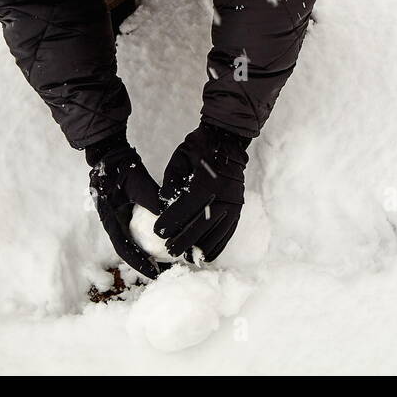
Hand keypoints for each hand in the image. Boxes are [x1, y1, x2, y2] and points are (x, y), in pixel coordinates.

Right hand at [87, 138, 167, 279]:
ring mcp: (118, 219)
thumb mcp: (138, 183)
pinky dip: (147, 240)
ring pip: (132, 242)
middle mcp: (113, 223)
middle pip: (129, 250)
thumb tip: (168, 216)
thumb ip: (151, 199)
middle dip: (144, 263)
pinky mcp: (125, 213)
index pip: (124, 249)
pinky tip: (162, 242)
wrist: (110, 155)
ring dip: (146, 253)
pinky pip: (136, 231)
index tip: (154, 274)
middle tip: (164, 273)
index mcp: (111, 219)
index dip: (139, 263)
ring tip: (165, 262)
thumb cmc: (122, 167)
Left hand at [155, 122, 249, 262]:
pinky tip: (206, 255)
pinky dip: (217, 245)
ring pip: (215, 233)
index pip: (184, 210)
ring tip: (186, 255)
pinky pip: (228, 232)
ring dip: (200, 247)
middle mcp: (222, 196)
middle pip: (201, 226)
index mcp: (205, 183)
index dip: (170, 223)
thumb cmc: (199, 149)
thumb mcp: (179, 160)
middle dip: (183, 241)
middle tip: (170, 250)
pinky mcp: (238, 208)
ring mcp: (233, 203)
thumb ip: (170, 184)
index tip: (159, 232)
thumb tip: (162, 206)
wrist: (228, 141)